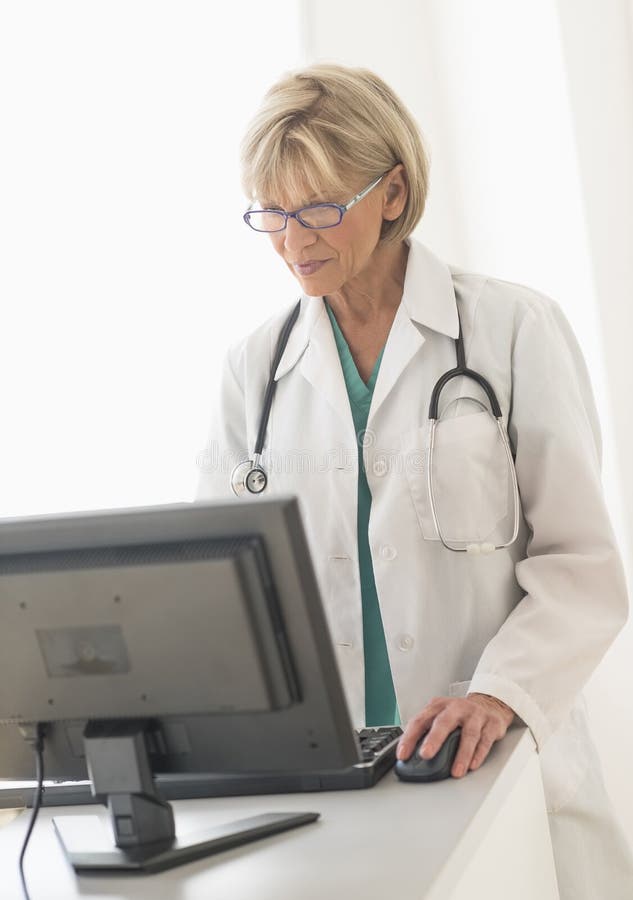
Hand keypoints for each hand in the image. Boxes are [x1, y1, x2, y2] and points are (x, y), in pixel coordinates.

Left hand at [396, 693, 514, 777]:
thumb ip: (427, 731)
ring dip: (462, 754)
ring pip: (469, 734)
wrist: (489, 704)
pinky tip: (472, 765)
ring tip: (456, 771)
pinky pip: (485, 740)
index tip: (402, 754)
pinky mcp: (491, 724)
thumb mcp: (441, 715)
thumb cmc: (460, 714)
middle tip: (425, 754)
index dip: (409, 737)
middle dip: (434, 739)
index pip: (420, 720)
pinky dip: (479, 754)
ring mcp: (475, 715)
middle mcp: (456, 708)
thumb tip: (411, 755)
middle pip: (444, 722)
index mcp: (438, 706)